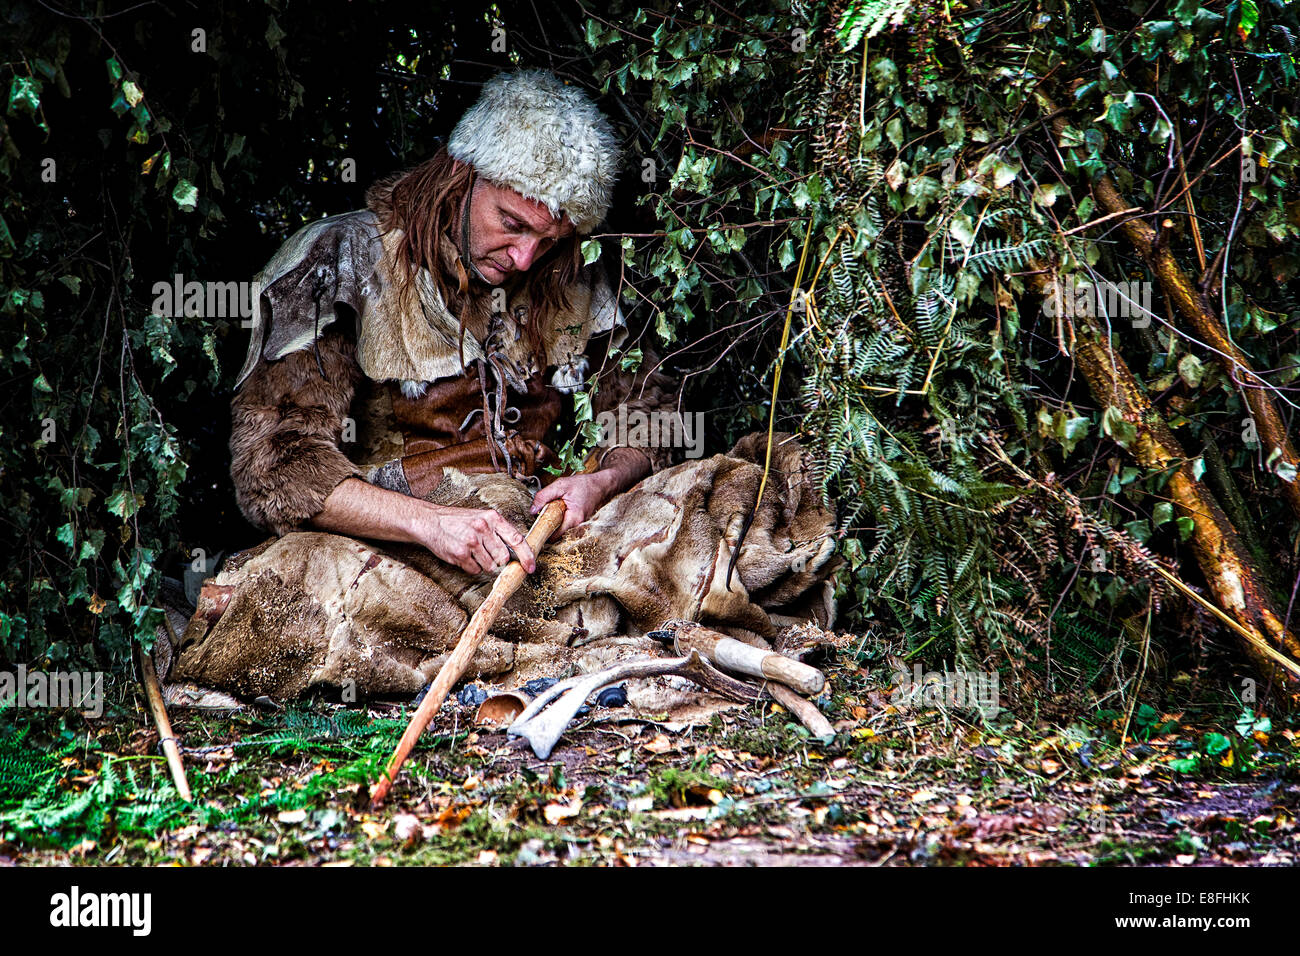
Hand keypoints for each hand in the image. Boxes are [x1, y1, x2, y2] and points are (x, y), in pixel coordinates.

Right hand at [415, 504, 535, 574]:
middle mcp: (483, 528)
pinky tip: (463, 555)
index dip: (527, 555)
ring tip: (471, 552)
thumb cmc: (457, 520)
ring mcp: (471, 541)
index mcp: (492, 517)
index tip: (530, 567)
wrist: (430, 521)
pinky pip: (475, 569)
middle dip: (497, 560)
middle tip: (486, 553)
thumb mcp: (481, 517)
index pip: (517, 539)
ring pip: (490, 566)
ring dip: (483, 563)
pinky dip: (471, 566)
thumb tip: (516, 551)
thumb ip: (498, 531)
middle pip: (503, 557)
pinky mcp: (460, 553)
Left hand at [530, 471, 617, 538]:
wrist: (601, 485)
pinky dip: (559, 519)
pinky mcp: (579, 523)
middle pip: (556, 533)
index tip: (535, 526)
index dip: (543, 531)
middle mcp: (578, 526)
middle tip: (541, 515)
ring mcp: (579, 526)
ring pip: (561, 529)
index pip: (555, 535)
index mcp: (574, 519)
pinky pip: (565, 525)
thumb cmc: (583, 484)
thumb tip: (532, 510)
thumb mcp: (561, 485)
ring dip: (553, 522)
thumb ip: (544, 496)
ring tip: (551, 510)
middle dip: (547, 525)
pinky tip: (559, 510)